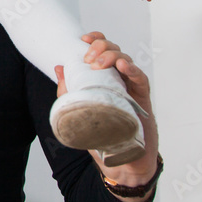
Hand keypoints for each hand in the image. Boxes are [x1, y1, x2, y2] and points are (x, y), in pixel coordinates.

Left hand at [54, 32, 158, 201]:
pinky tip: (123, 67)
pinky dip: (133, 70)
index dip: (95, 40)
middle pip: (114, 51)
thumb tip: (59, 67)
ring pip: (127, 61)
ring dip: (113, 56)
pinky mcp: (142, 100)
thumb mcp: (78, 111)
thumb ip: (68, 90)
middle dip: (101, 47)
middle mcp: (118, 79)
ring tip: (100, 63)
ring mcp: (131, 88)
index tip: (83, 39)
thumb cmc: (100, 136)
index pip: (101, 51)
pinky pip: (141, 79)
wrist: (120, 162)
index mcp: (102, 78)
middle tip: (88, 59)